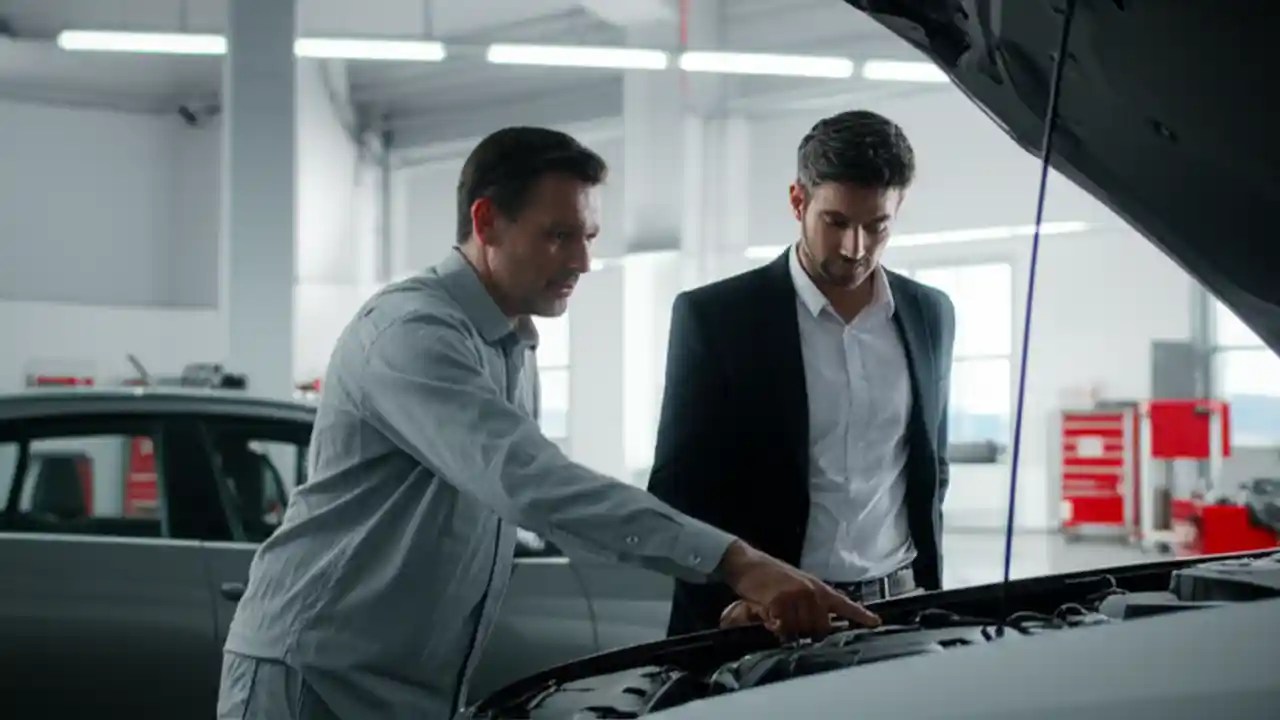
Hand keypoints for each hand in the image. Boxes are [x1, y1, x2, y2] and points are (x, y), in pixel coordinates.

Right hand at [716, 540, 879, 638]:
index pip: (844, 604)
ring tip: (776, 616)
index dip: (860, 615)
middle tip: (789, 623)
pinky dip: (774, 626)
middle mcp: (811, 592)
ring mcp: (796, 596)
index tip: (876, 622)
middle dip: (806, 632)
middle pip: (820, 629)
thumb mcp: (797, 586)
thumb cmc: (770, 577)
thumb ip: (811, 604)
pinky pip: (782, 627)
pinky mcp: (780, 602)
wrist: (747, 564)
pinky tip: (767, 614)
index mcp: (817, 588)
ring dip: (786, 630)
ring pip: (800, 631)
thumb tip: (821, 628)